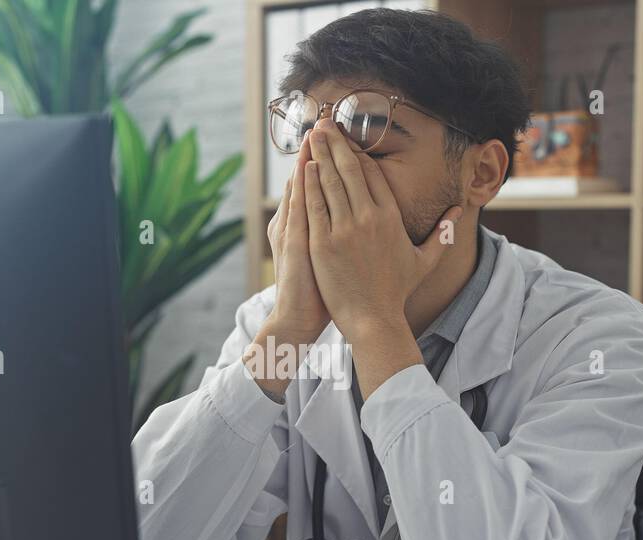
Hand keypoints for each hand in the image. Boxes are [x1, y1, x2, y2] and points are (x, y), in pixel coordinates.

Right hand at [265, 132, 328, 341]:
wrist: (298, 317)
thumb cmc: (316, 290)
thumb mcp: (317, 256)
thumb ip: (328, 231)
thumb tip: (350, 211)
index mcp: (301, 223)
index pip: (313, 181)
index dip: (323, 156)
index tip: (334, 133)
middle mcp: (294, 222)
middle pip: (307, 177)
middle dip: (318, 148)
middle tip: (325, 120)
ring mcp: (293, 232)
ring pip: (300, 188)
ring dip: (308, 158)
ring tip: (315, 131)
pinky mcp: (295, 245)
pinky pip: (300, 210)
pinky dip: (302, 189)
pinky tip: (305, 169)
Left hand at [303, 118, 460, 342]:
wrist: (372, 318)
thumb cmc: (396, 291)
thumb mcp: (425, 260)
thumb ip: (442, 234)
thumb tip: (458, 213)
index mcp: (390, 217)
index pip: (372, 174)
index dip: (357, 153)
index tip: (346, 139)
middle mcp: (368, 218)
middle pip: (349, 170)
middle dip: (335, 143)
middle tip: (323, 123)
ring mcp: (343, 230)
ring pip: (330, 182)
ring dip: (319, 155)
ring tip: (312, 135)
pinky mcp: (323, 243)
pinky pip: (315, 205)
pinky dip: (309, 184)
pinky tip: (305, 166)